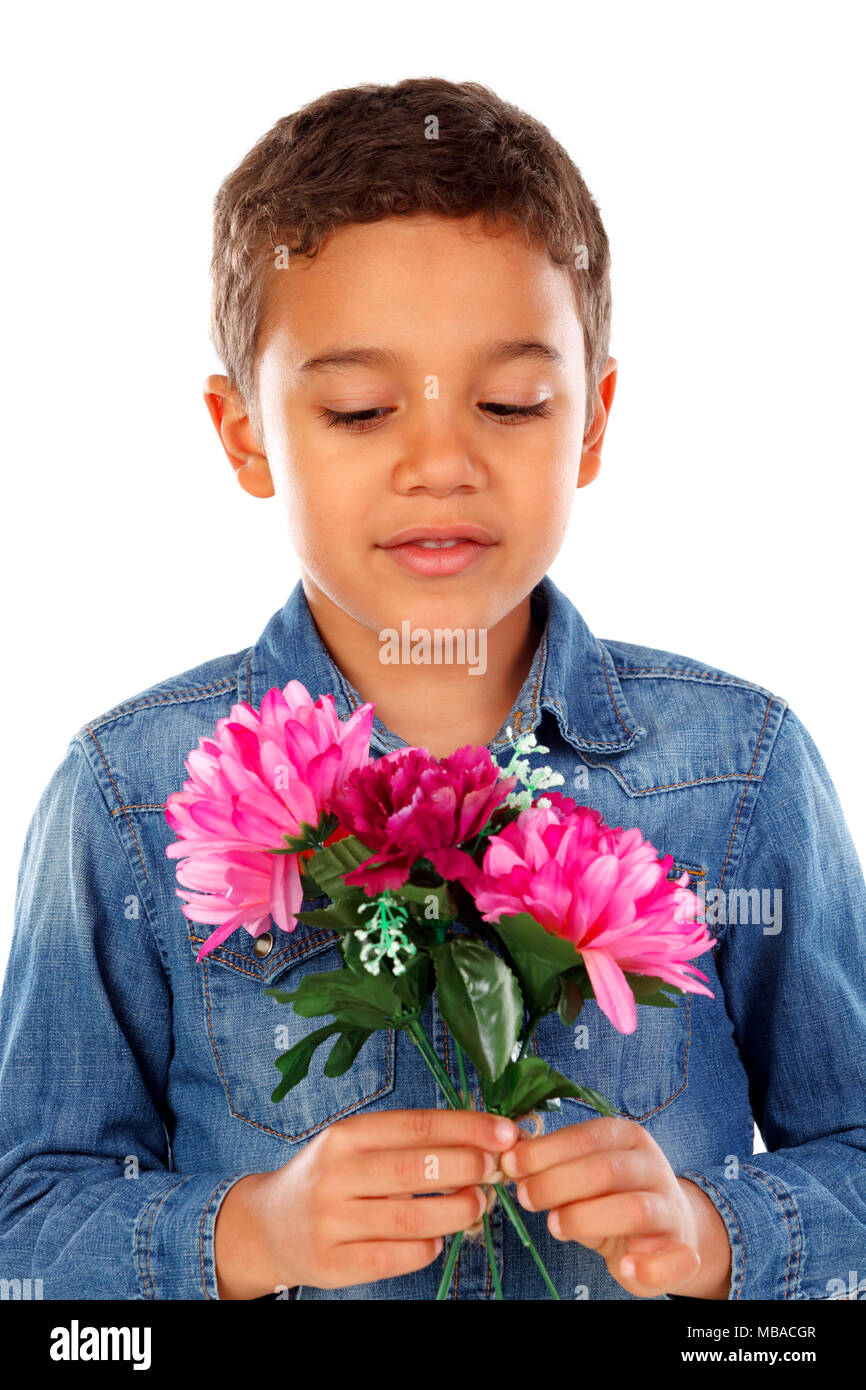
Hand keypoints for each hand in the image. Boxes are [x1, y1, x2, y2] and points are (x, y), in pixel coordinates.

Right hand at [216, 1108, 520, 1296]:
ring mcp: (332, 1221)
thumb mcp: (357, 1145)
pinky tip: (439, 1238)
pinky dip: (428, 1248)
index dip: (468, 1128)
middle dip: (468, 1167)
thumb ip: (409, 1142)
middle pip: (416, 1169)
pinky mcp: (334, 1263)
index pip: (417, 1126)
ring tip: (478, 1204)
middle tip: (497, 1169)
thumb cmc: (330, 1177)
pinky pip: (395, 1257)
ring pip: (411, 1218)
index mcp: (346, 1136)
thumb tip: (482, 1139)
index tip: (506, 1133)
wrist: (268, 1225)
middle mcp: (336, 1175)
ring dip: (457, 1211)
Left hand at [499, 1115, 731, 1298]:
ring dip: (587, 1218)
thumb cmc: (610, 1196)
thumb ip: (552, 1164)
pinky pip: (675, 1259)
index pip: (586, 1136)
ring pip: (634, 1209)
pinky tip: (626, 1266)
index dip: (545, 1150)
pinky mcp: (682, 1251)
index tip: (510, 1164)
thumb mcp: (581, 1172)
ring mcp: (670, 1208)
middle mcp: (652, 1167)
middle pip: (605, 1170)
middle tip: (525, 1197)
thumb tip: (509, 1158)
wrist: (665, 1229)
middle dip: (557, 1183)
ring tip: (555, 1226)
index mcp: (627, 1138)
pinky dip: (649, 1266)